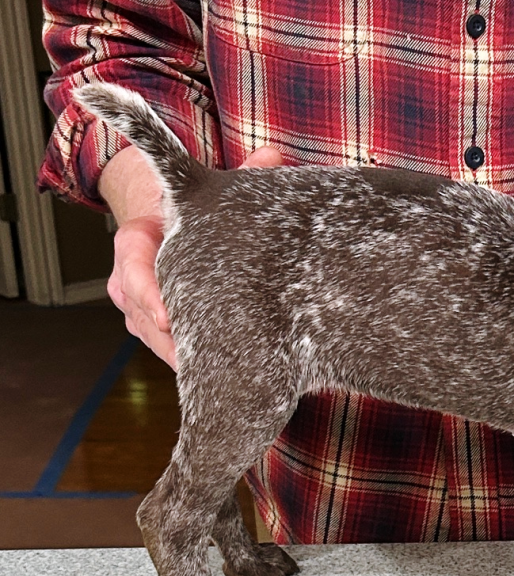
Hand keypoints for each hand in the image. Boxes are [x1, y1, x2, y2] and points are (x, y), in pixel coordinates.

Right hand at [100, 145, 283, 369]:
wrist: (174, 225)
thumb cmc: (195, 210)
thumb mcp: (213, 191)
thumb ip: (242, 174)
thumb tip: (273, 155)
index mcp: (139, 239)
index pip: (131, 266)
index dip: (146, 293)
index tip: (166, 317)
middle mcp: (132, 275)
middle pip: (138, 312)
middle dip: (164, 338)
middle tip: (191, 358)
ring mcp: (141, 304)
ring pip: (150, 335)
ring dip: (175, 355)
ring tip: (204, 373)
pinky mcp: (156, 326)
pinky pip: (165, 346)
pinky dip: (186, 360)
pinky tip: (211, 374)